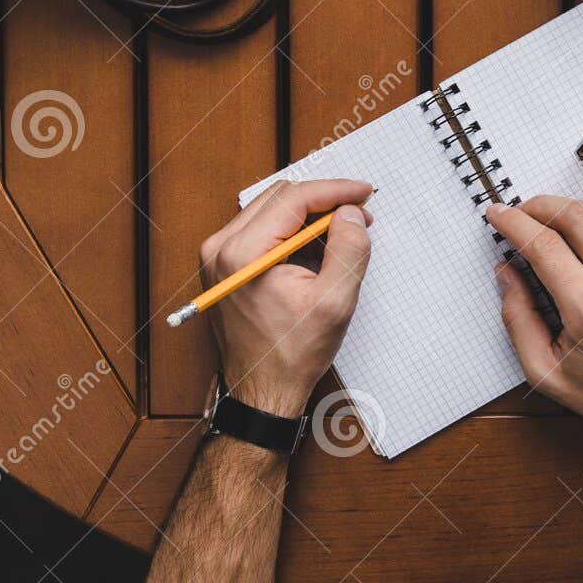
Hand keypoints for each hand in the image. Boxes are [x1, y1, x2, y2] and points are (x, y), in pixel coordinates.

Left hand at [197, 179, 372, 417]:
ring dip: (309, 217)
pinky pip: (262, 231)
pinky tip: (317, 252)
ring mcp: (218, 256)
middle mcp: (221, 248)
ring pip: (271, 211)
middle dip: (324, 202)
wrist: (260, 391)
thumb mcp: (334, 303)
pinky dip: (292, 233)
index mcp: (242, 254)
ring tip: (342, 236)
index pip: (293, 199)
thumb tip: (352, 214)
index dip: (335, 191)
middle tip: (359, 216)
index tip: (364, 193)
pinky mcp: (224, 265)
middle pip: (280, 198)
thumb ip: (348, 251)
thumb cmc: (290, 355)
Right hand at [485, 196, 582, 441]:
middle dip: (540, 206)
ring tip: (557, 218)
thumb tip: (507, 275)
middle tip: (522, 211)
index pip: (543, 243)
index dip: (513, 222)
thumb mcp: (545, 371)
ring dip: (577, 207)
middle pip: (575, 216)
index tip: (499, 215)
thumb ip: (518, 319)